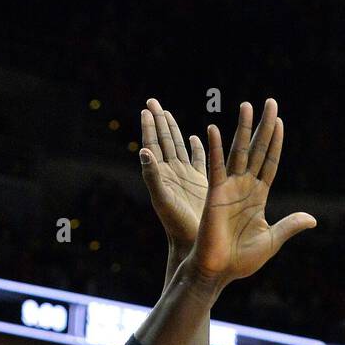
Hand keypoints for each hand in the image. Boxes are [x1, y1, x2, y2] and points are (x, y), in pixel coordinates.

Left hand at [140, 99, 207, 248]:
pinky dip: (196, 148)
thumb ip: (152, 176)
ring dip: (173, 130)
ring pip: (178, 147)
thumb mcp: (163, 199)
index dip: (149, 127)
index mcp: (162, 175)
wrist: (193, 242)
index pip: (153, 145)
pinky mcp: (201, 183)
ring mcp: (186, 177)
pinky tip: (194, 137)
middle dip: (159, 121)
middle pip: (164, 141)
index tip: (146, 109)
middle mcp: (172, 173)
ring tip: (167, 113)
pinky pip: (198, 160)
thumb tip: (144, 150)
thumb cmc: (176, 225)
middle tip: (153, 102)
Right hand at [187, 99, 315, 285]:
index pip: (270, 163)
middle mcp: (244, 187)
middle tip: (270, 102)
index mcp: (258, 197)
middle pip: (256, 150)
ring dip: (242, 129)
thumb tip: (313, 219)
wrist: (219, 271)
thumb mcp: (271, 241)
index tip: (281, 122)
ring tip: (247, 105)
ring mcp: (229, 188)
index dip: (275, 144)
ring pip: (238, 152)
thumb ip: (289, 226)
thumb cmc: (242, 260)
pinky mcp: (214, 195)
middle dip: (263, 126)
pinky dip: (215, 149)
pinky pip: (216, 168)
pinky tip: (213, 130)